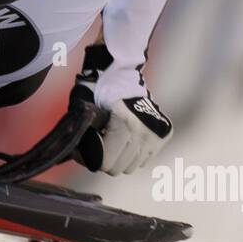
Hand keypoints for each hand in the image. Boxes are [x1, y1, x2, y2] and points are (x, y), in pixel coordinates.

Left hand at [66, 43, 173, 174]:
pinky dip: (134, 152)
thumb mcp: (85, 108)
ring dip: (120, 158)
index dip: (90, 159)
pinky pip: (144, 158)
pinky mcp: (165, 134)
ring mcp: (157, 134)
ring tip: (113, 141)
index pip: (107, 162)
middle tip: (98, 147)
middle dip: (105, 160)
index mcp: (125, 124)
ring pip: (132, 166)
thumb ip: (82, 133)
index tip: (83, 152)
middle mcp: (144, 131)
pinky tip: (127, 138)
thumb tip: (77, 154)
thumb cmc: (99, 89)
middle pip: (119, 168)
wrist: (123, 72)